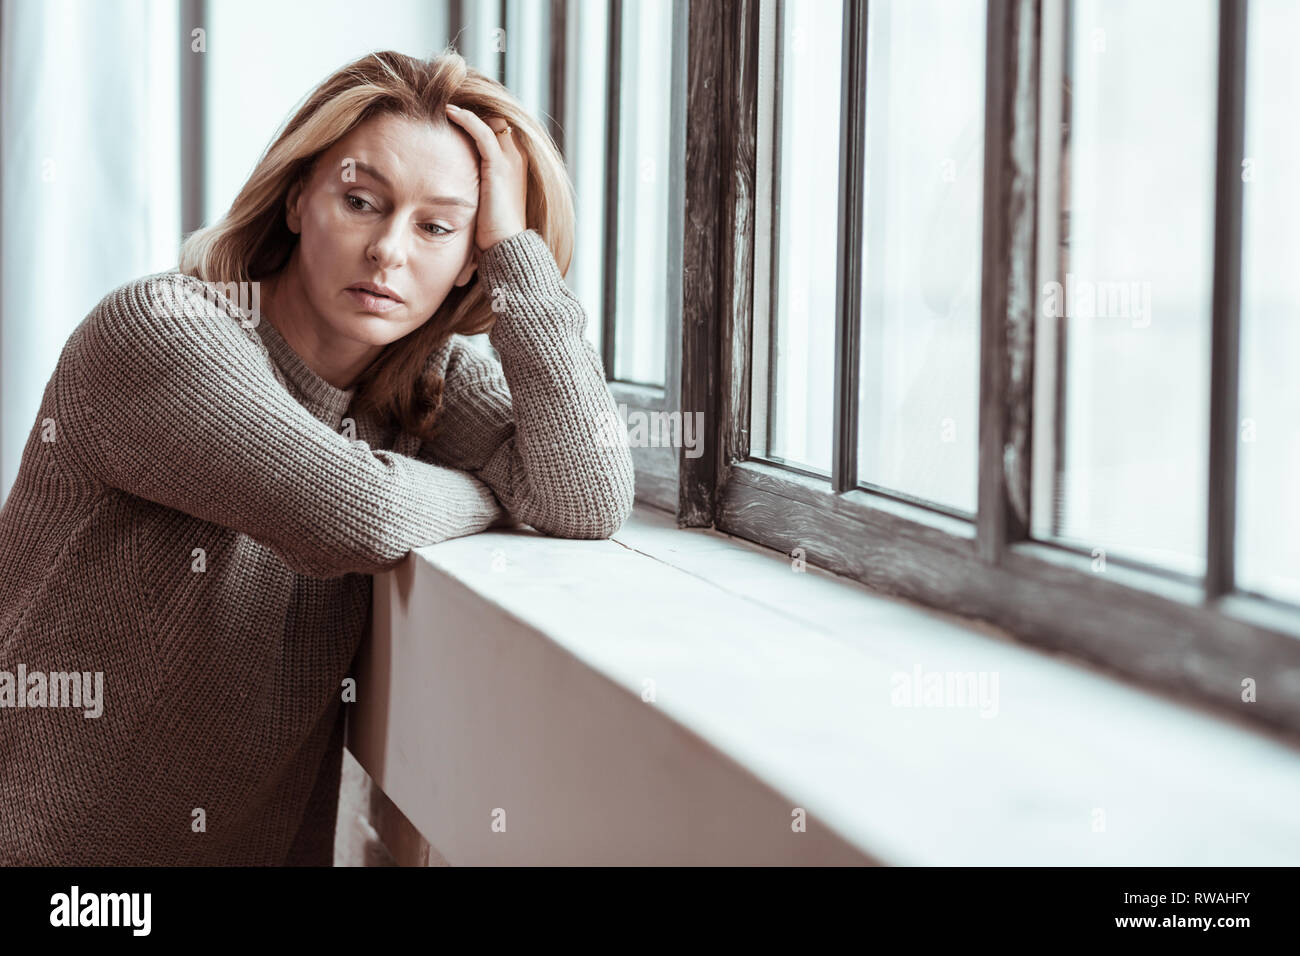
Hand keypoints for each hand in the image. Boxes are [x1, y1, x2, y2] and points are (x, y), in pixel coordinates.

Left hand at [445, 104, 527, 253]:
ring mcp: (510, 161)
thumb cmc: (492, 232)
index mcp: (513, 165)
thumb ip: (472, 187)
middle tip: (443, 101)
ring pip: (489, 121)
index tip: (449, 113)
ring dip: (467, 109)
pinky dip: (467, 119)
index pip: (496, 129)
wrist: (506, 247)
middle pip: (495, 120)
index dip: (475, 119)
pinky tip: (448, 112)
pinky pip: (483, 132)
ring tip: (443, 101)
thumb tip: (448, 188)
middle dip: (472, 109)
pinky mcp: (499, 166)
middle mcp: (515, 158)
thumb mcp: (482, 203)